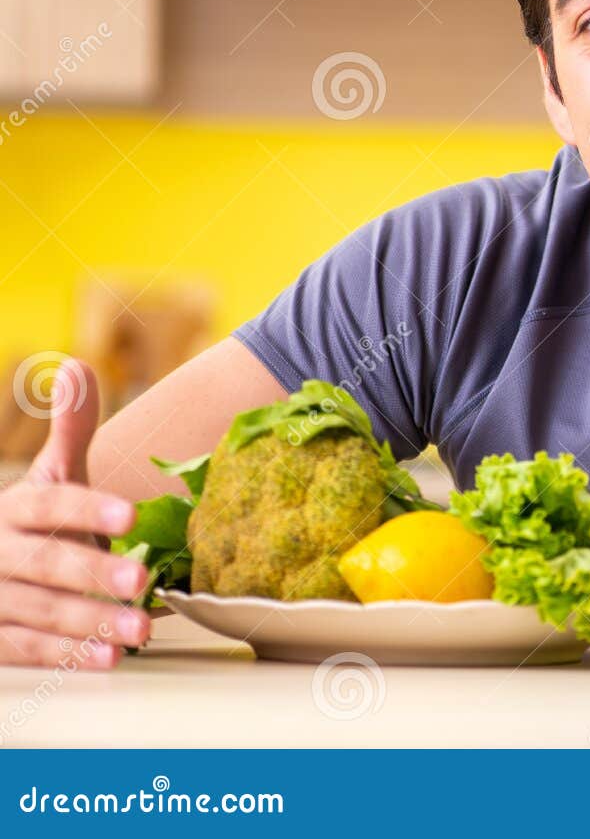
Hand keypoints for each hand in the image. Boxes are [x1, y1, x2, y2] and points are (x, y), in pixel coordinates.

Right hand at [0, 359, 149, 668]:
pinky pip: (25, 649)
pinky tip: (108, 658)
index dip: (88, 508)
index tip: (131, 515)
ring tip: (142, 628)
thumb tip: (77, 364)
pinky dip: (65, 655)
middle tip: (142, 582)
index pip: (50, 504)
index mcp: (14, 508)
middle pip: (46, 563)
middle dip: (93, 573)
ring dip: (90, 622)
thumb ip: (70, 429)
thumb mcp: (49, 476)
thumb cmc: (31, 521)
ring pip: (39, 610)